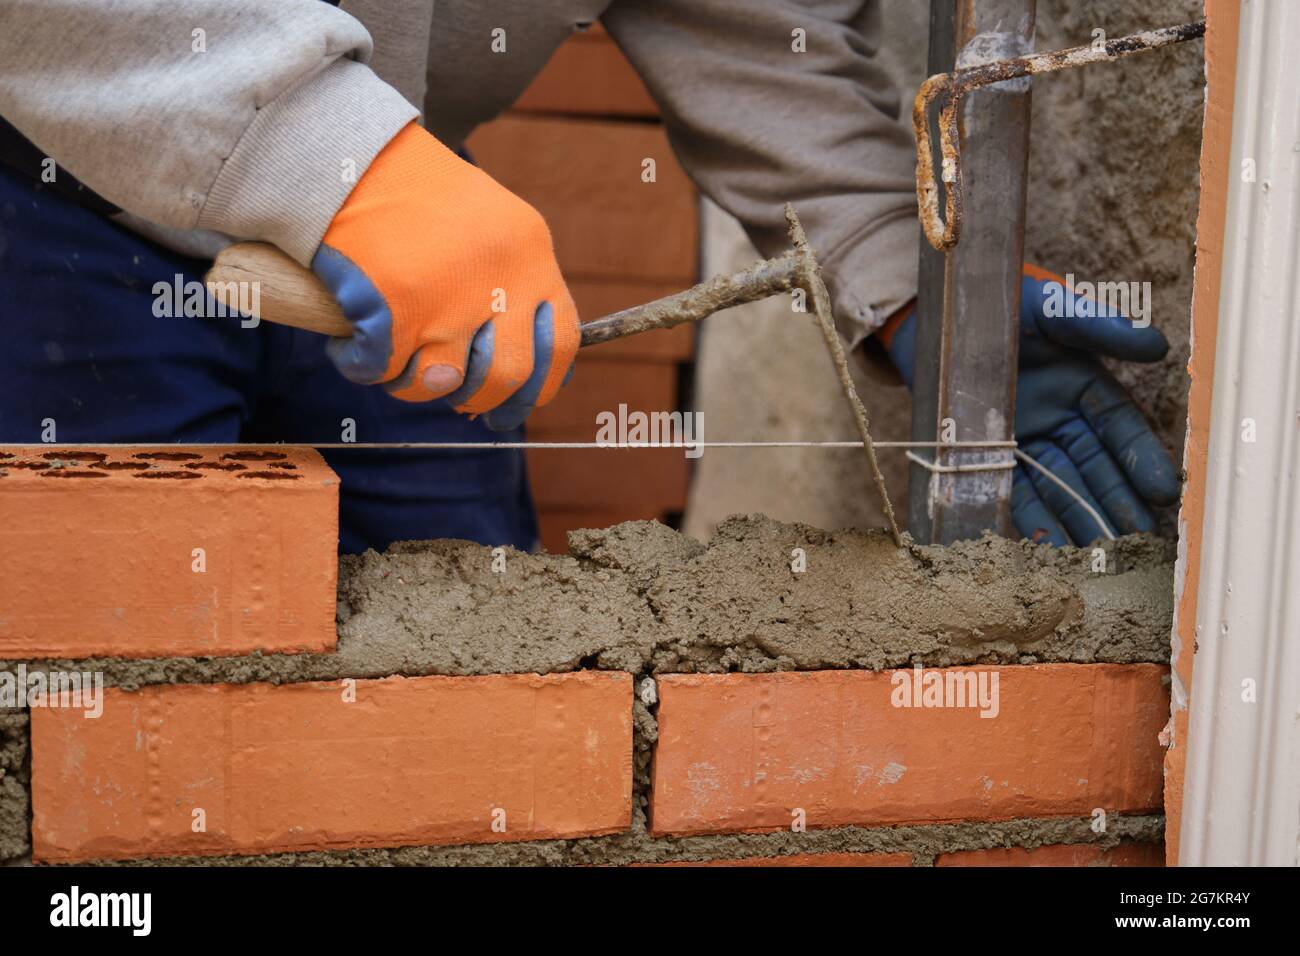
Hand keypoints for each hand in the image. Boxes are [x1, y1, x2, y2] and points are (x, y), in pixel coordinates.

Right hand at [310, 122, 578, 431]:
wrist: (347, 155)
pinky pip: (380, 369)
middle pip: (506, 376)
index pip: (560, 343)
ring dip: (414, 386)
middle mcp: (497, 279)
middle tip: (455, 398)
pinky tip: (353, 346)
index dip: (540, 386)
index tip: (517, 406)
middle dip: (479, 400)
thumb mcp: (495, 226)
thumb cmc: (418, 196)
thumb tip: (532, 373)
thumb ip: (518, 288)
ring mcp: (446, 297)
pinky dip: (361, 366)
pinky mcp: (391, 307)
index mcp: (530, 255)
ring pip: (440, 382)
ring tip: (397, 364)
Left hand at [884, 265, 1180, 544]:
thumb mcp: (1047, 308)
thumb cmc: (997, 305)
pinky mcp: (986, 462)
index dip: (1142, 459)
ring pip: (1058, 492)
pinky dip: (1029, 524)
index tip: (1164, 489)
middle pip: (1094, 470)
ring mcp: (1023, 446)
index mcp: (1083, 388)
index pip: (1120, 430)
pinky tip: (1046, 551)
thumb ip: (1095, 325)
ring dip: (1080, 524)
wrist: (930, 319)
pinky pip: (1012, 498)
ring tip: (1101, 558)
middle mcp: (1058, 423)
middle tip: (1140, 541)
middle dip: (1117, 504)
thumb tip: (1157, 345)